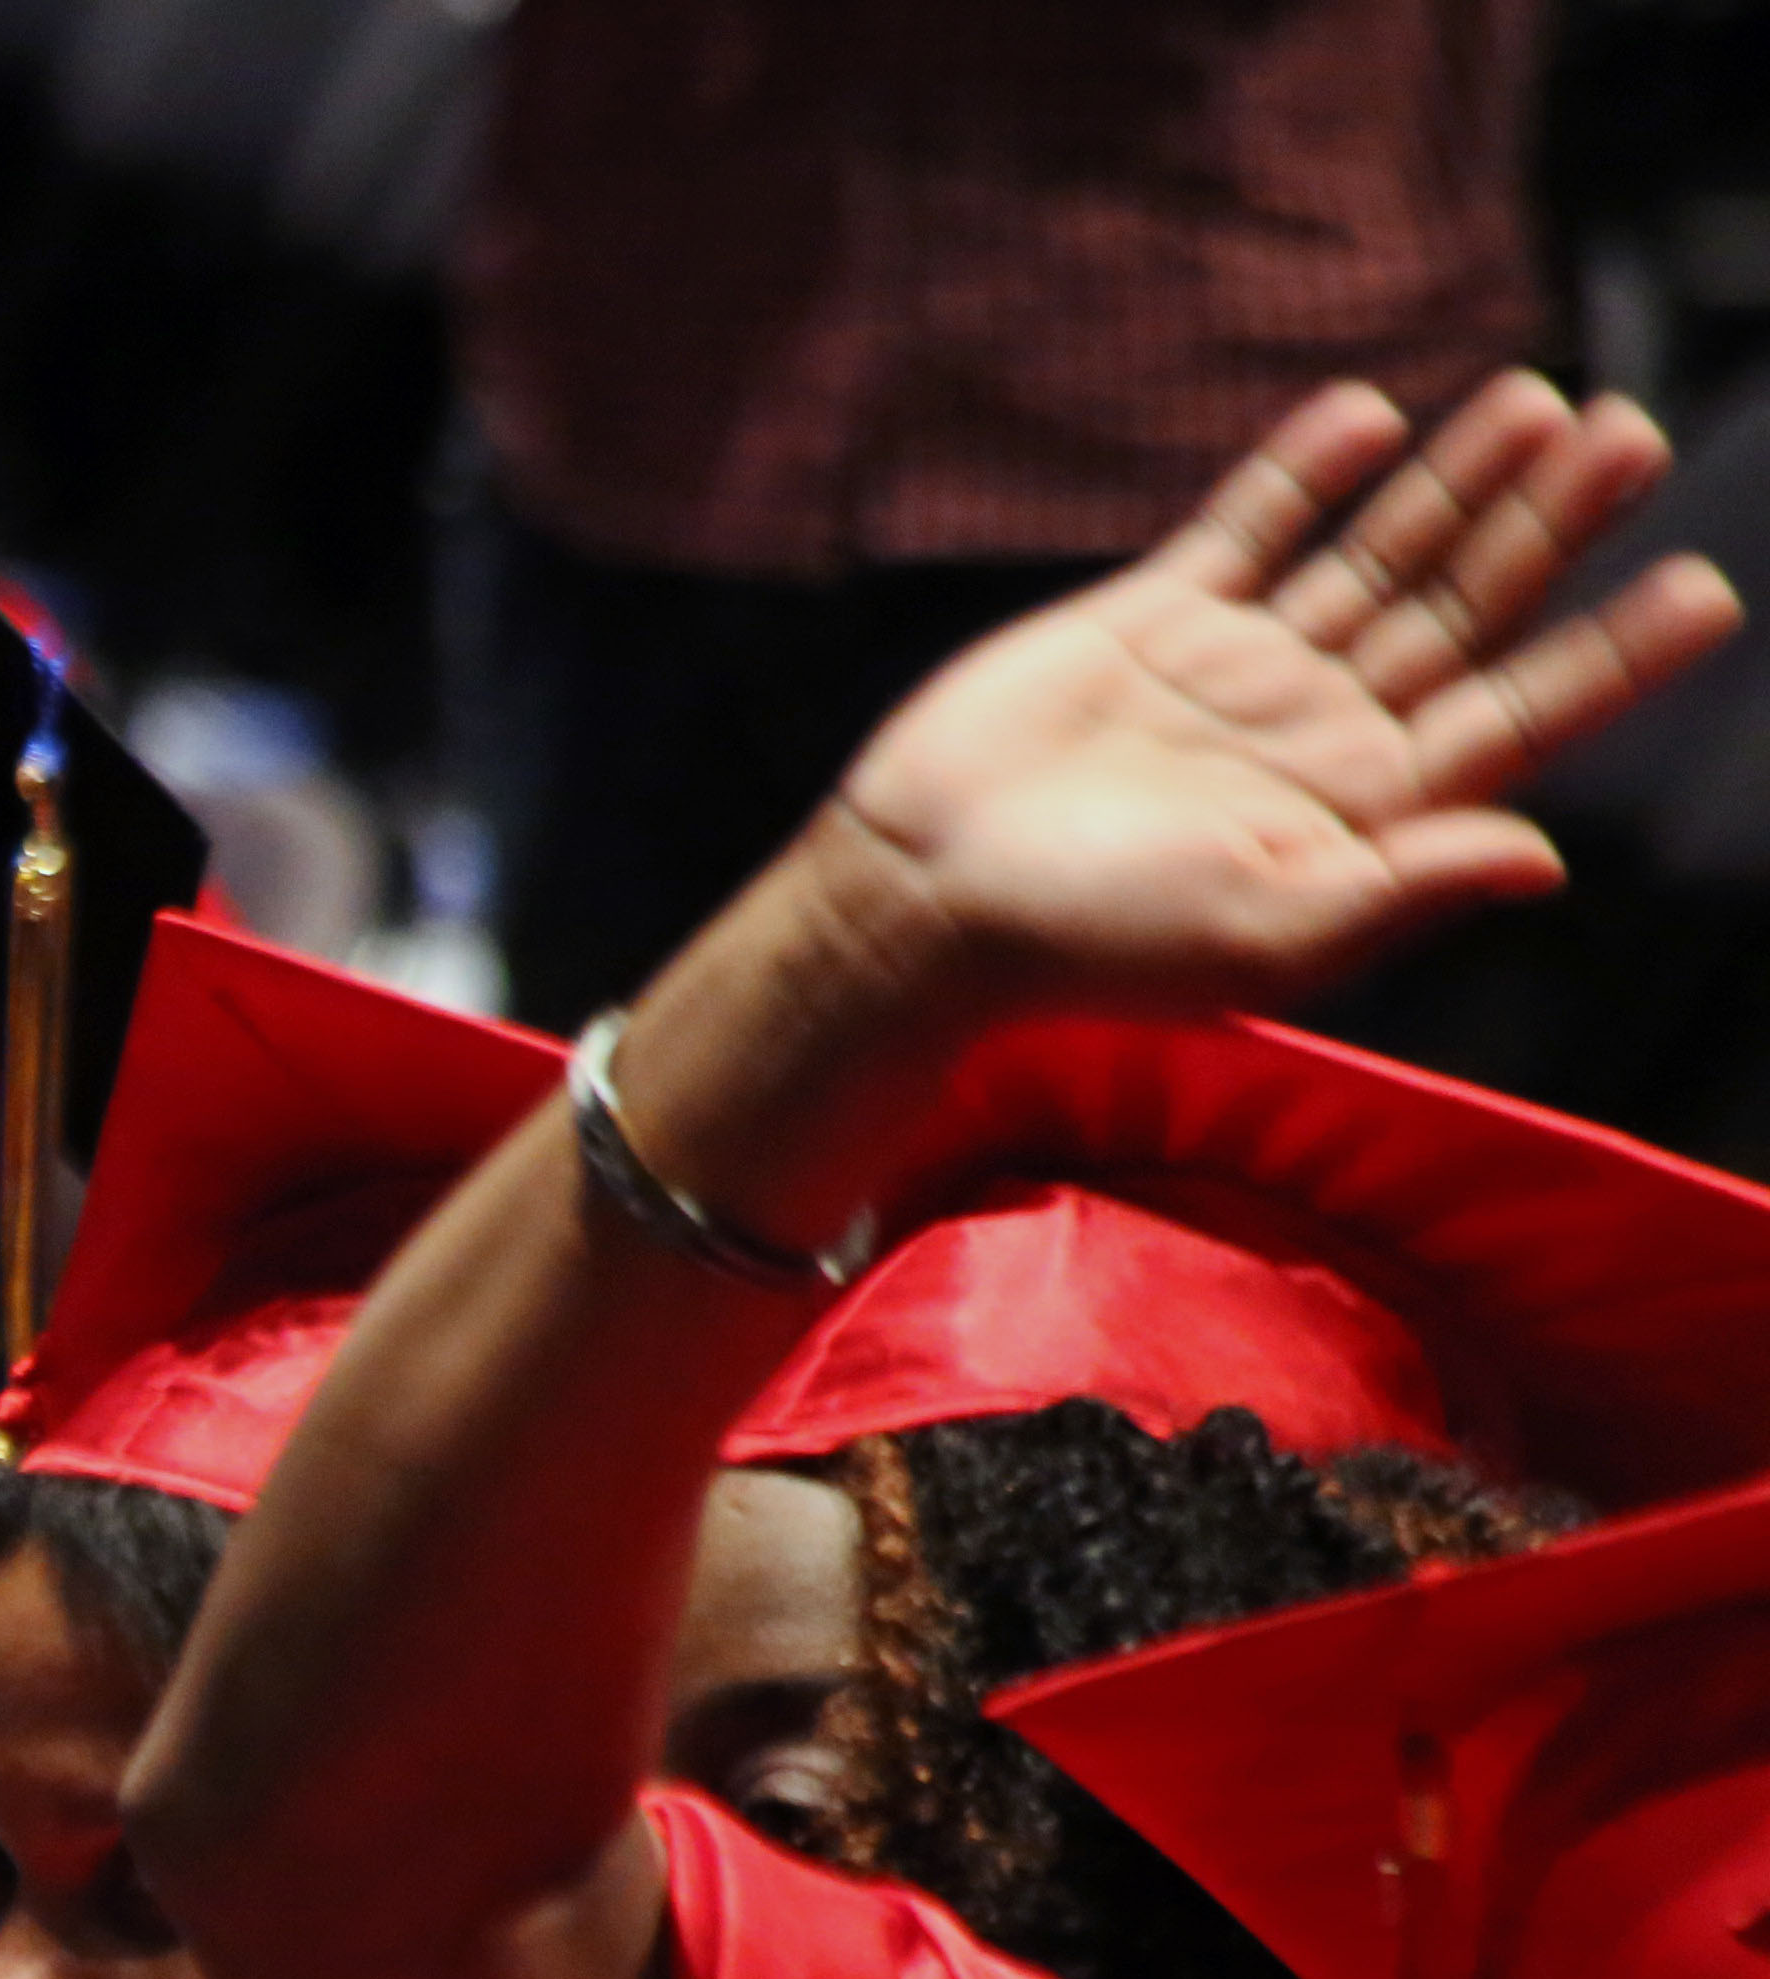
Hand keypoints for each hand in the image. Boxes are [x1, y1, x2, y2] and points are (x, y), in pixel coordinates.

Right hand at [821, 373, 1740, 1019]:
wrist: (919, 898)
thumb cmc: (1088, 945)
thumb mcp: (1266, 935)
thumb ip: (1405, 890)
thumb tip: (1547, 857)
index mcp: (1365, 814)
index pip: (1518, 717)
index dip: (1611, 654)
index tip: (1703, 588)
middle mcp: (1320, 731)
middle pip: (1465, 609)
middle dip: (1552, 525)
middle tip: (1636, 436)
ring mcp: (1239, 668)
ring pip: (1377, 553)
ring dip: (1458, 480)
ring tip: (1543, 400)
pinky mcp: (1150, 621)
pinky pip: (1250, 530)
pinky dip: (1307, 473)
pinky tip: (1373, 417)